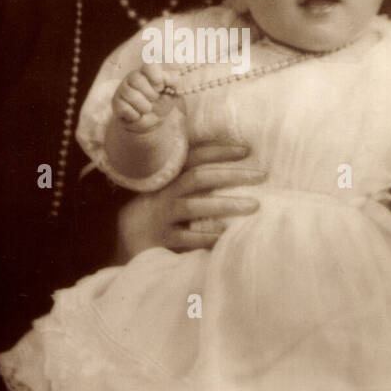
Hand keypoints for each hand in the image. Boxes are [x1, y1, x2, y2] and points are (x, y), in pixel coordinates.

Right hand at [112, 64, 181, 131]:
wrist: (151, 122)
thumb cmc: (161, 103)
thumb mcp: (172, 93)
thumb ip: (174, 84)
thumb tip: (173, 82)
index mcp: (147, 72)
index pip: (148, 65)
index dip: (155, 76)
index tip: (160, 87)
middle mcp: (132, 77)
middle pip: (137, 79)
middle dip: (150, 94)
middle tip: (154, 99)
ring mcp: (122, 89)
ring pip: (130, 94)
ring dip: (144, 106)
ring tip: (147, 109)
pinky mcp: (116, 103)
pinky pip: (125, 108)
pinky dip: (135, 115)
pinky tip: (137, 115)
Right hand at [116, 141, 264, 256]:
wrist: (128, 240)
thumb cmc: (160, 212)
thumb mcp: (173, 191)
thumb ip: (195, 180)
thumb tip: (237, 169)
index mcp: (170, 178)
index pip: (194, 157)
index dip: (219, 151)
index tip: (246, 150)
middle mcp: (165, 193)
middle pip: (199, 177)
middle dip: (232, 174)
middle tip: (262, 175)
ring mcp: (162, 216)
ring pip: (194, 206)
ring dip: (225, 204)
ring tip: (254, 205)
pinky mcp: (161, 240)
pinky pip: (187, 238)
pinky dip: (208, 237)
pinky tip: (228, 237)